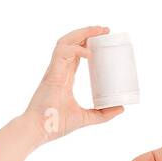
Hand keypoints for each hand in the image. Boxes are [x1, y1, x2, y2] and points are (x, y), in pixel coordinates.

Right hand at [23, 25, 123, 143]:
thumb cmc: (56, 124)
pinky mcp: (51, 73)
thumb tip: (122, 108)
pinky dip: (76, 49)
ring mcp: (54, 70)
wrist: (39, 130)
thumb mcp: (85, 117)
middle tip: (105, 29)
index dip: (87, 43)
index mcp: (64, 77)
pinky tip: (89, 53)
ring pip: (65, 42)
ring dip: (81, 33)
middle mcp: (58, 70)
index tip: (103, 38)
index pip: (75, 53)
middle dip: (87, 32)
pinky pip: (62, 53)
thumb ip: (102, 114)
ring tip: (98, 30)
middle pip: (71, 42)